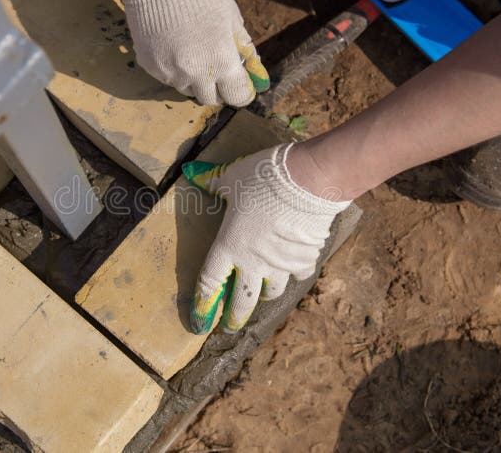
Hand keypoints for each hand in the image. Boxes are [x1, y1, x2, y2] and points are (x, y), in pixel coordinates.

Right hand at [110, 0, 269, 105]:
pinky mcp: (149, 65)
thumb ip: (243, 49)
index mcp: (221, 62)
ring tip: (193, 51)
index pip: (237, 97)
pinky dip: (174, 68)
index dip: (242, 91)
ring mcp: (169, 72)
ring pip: (186, 89)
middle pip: (210, 99)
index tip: (242, 83)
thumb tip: (251, 69)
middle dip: (218, 87)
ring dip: (194, 78)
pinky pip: (167, 77)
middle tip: (218, 67)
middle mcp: (194, 73)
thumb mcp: (232, 17)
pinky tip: (174, 44)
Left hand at [182, 144, 350, 333]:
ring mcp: (280, 264)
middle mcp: (252, 262)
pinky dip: (295, 273)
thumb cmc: (262, 178)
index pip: (210, 282)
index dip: (203, 304)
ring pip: (271, 292)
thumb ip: (213, 181)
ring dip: (264, 295)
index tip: (199, 322)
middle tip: (230, 326)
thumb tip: (193, 174)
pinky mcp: (304, 259)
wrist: (307, 181)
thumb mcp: (232, 177)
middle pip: (241, 300)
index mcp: (228, 245)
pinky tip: (295, 267)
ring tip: (262, 294)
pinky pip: (298, 274)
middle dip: (234, 317)